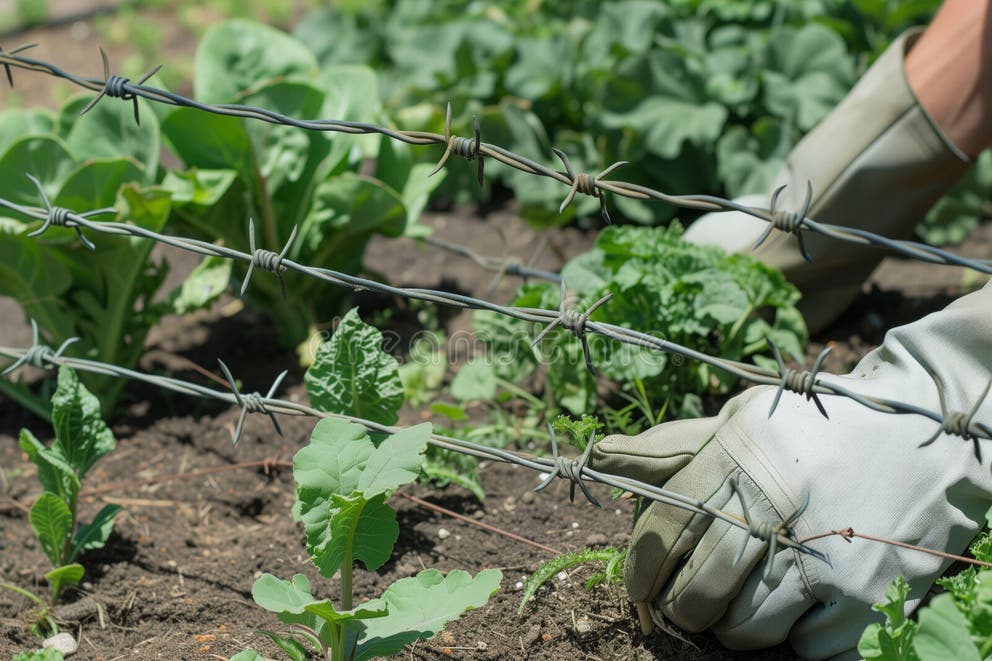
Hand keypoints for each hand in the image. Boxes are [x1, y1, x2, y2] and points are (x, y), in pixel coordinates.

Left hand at [592, 283, 991, 658]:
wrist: (928, 434)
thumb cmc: (816, 428)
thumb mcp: (744, 419)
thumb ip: (672, 446)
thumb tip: (600, 456)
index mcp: (745, 454)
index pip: (667, 524)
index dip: (640, 564)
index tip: (635, 585)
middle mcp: (783, 505)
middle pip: (700, 587)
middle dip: (681, 607)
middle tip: (685, 603)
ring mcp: (830, 556)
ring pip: (747, 628)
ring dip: (729, 628)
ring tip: (736, 605)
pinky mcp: (871, 595)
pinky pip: (804, 650)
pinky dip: (790, 638)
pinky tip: (795, 606)